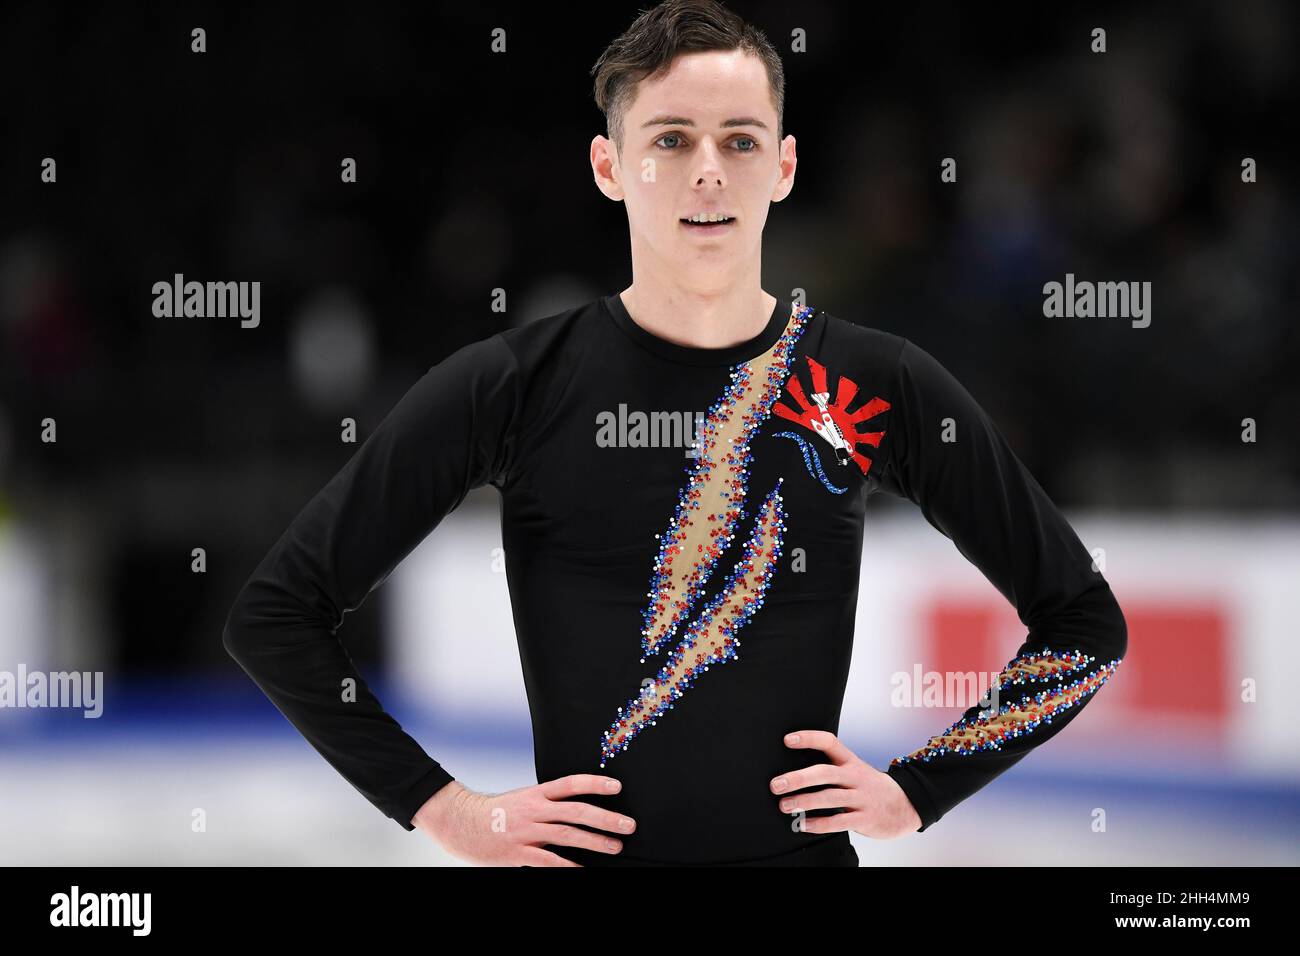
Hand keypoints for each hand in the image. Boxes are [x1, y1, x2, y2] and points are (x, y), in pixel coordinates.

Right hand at [411, 775, 635, 865]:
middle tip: (628, 825)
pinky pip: (548, 861)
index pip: (570, 784)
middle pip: (576, 811)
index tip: (617, 787)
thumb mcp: (522, 799)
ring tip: (614, 846)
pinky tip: (583, 871)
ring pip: (567, 835)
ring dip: (594, 841)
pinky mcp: (517, 853)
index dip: (595, 784)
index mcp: (536, 793)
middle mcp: (534, 810)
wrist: (460, 822)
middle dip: (605, 818)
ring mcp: (526, 831)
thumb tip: (576, 808)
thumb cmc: (495, 812)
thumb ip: (547, 803)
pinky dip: (567, 866)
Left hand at [770, 730, 921, 838]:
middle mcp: (855, 777)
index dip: (809, 738)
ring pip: (830, 798)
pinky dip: (819, 824)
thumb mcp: (855, 770)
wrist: (906, 806)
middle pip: (825, 773)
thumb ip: (831, 768)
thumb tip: (794, 771)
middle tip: (776, 785)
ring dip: (804, 802)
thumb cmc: (870, 787)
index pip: (829, 742)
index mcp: (851, 761)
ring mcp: (861, 798)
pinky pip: (839, 822)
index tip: (788, 740)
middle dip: (798, 778)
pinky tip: (803, 825)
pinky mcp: (865, 819)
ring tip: (784, 806)